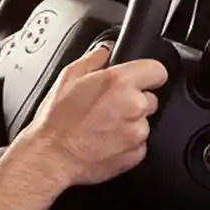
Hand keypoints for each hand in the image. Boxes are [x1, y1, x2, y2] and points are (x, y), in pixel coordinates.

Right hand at [14, 43, 168, 188]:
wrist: (52, 157)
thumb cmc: (57, 121)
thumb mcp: (68, 77)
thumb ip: (94, 58)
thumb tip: (106, 51)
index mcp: (119, 82)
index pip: (157, 70)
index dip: (148, 74)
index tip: (142, 80)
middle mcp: (133, 105)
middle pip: (150, 98)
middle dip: (134, 101)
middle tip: (109, 108)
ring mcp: (137, 131)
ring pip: (143, 122)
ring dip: (130, 123)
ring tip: (103, 126)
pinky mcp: (136, 153)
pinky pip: (139, 144)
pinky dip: (127, 143)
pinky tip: (106, 141)